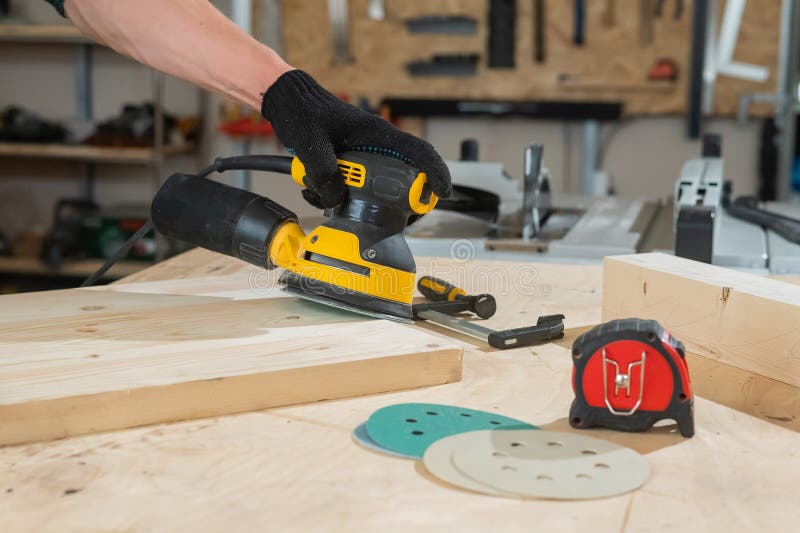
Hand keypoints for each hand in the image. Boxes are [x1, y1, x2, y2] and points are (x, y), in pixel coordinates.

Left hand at [261, 70, 451, 208]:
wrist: (289, 101)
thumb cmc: (303, 111)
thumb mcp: (311, 144)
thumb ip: (324, 174)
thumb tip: (336, 201)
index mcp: (377, 134)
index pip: (419, 151)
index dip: (436, 172)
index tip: (441, 192)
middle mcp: (377, 145)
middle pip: (403, 177)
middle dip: (396, 202)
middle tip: (387, 218)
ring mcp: (365, 154)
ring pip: (377, 186)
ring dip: (360, 201)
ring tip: (333, 202)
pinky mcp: (352, 162)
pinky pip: (357, 185)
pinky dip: (341, 195)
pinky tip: (320, 195)